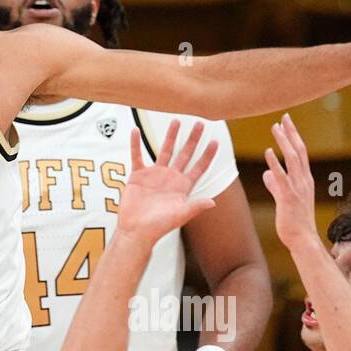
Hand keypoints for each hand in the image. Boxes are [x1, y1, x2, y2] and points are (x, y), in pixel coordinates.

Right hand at [115, 120, 217, 246]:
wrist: (136, 230)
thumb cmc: (159, 226)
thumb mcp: (180, 215)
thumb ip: (195, 206)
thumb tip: (213, 202)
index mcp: (183, 186)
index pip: (198, 167)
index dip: (207, 155)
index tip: (215, 141)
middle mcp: (171, 177)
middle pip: (184, 154)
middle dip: (193, 139)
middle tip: (200, 123)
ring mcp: (154, 175)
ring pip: (164, 150)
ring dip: (170, 136)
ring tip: (176, 120)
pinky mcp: (138, 175)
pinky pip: (137, 155)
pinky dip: (135, 144)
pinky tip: (135, 131)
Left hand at [261, 112, 318, 250]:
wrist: (302, 239)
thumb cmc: (293, 220)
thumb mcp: (284, 198)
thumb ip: (275, 184)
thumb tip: (266, 173)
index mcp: (304, 180)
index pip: (300, 153)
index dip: (294, 137)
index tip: (286, 122)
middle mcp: (304, 180)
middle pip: (299, 151)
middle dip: (291, 133)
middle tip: (283, 117)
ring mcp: (298, 188)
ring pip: (292, 159)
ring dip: (284, 142)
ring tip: (275, 127)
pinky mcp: (288, 197)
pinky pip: (281, 177)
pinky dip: (275, 163)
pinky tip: (268, 152)